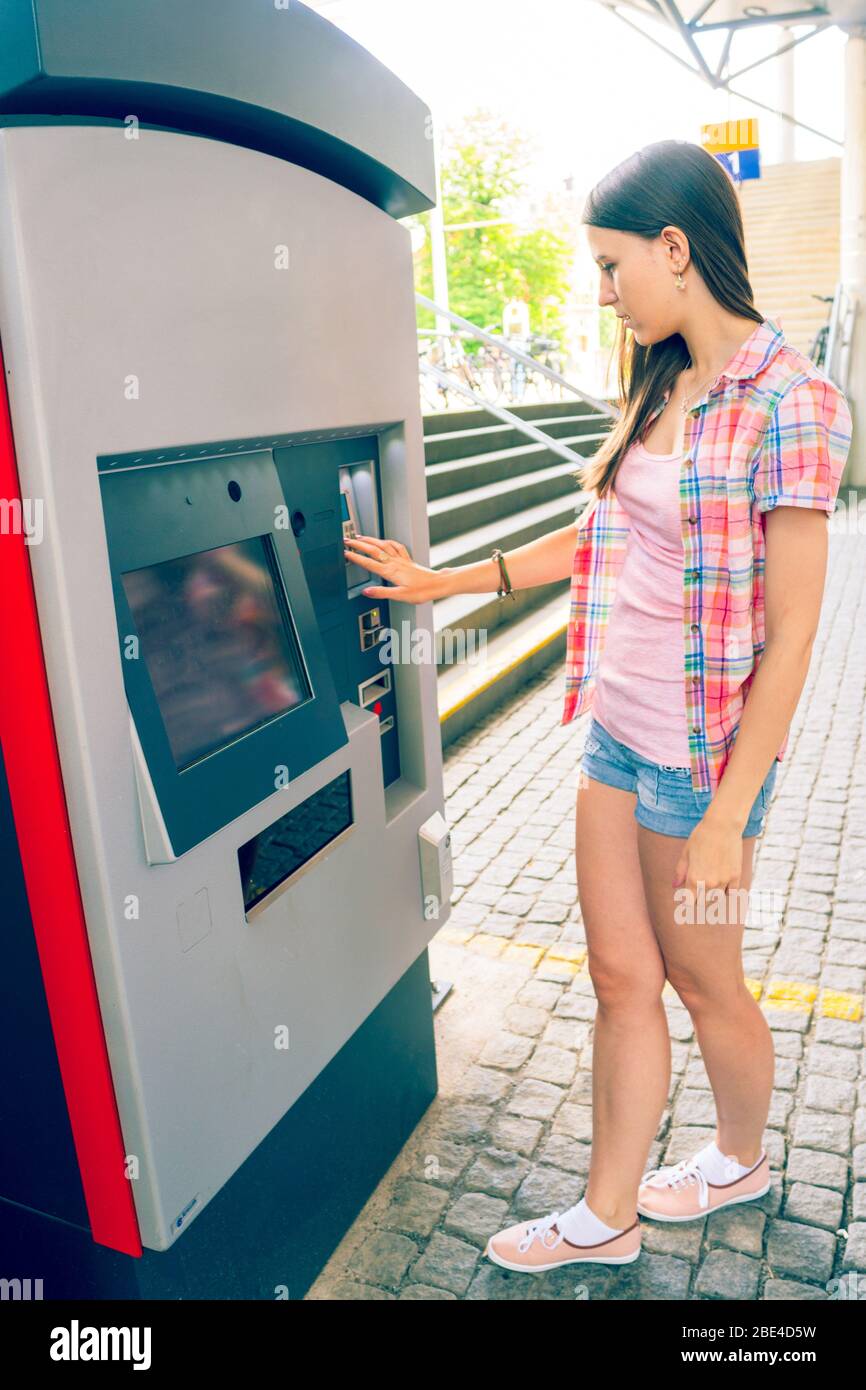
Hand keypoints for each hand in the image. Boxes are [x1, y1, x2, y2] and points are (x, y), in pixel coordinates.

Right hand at [343, 533, 446, 602]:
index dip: (355, 557)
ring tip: (360, 537)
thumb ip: (382, 593)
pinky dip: (388, 542)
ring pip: (383, 545)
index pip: (368, 562)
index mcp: (390, 571)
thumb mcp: (400, 595)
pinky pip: (396, 546)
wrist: (437, 585)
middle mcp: (395, 563)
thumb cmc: (421, 591)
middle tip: (347, 540)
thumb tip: (366, 591)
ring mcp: (401, 559)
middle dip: (359, 544)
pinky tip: (385, 541)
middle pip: (373, 550)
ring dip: (370, 540)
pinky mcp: (407, 560)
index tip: (345, 553)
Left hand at [672, 810, 744, 924]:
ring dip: (712, 895)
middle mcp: (709, 883)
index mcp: (694, 879)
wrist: (722, 826)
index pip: (689, 902)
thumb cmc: (700, 837)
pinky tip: (722, 883)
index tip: (687, 897)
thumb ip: (680, 872)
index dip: (687, 901)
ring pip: (717, 899)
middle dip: (698, 898)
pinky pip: (731, 893)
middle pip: (703, 903)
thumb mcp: (686, 853)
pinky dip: (726, 891)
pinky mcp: (736, 876)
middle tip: (697, 889)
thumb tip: (675, 886)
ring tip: (709, 882)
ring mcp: (724, 881)